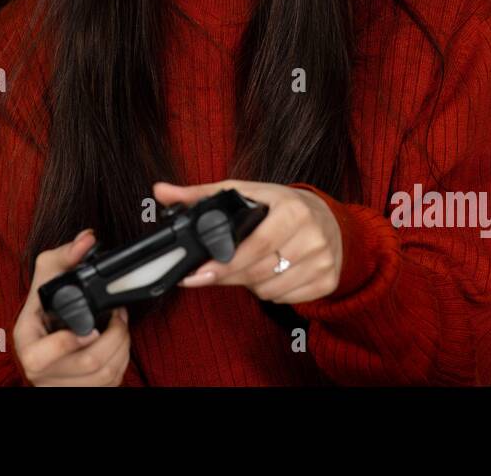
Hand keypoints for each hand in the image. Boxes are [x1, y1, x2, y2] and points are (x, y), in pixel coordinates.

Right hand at [11, 229, 131, 385]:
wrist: (46, 341)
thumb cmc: (45, 311)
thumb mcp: (46, 280)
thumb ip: (63, 257)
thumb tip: (87, 238)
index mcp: (28, 346)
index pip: (44, 356)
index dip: (73, 341)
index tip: (93, 327)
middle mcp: (41, 372)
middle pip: (89, 363)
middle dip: (115, 335)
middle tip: (118, 316)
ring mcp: (63, 386)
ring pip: (107, 374)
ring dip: (123, 346)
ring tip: (120, 326)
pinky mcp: (83, 392)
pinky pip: (113, 381)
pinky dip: (123, 360)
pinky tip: (118, 344)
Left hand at [153, 180, 342, 304]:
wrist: (330, 222)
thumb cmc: (281, 207)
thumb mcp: (247, 193)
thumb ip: (201, 195)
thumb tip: (160, 191)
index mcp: (292, 210)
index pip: (255, 245)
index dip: (224, 263)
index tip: (197, 274)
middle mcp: (312, 236)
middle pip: (259, 271)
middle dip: (229, 275)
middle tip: (211, 273)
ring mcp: (323, 261)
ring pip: (269, 288)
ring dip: (250, 283)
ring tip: (249, 264)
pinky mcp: (327, 281)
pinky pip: (285, 298)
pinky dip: (270, 291)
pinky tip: (268, 274)